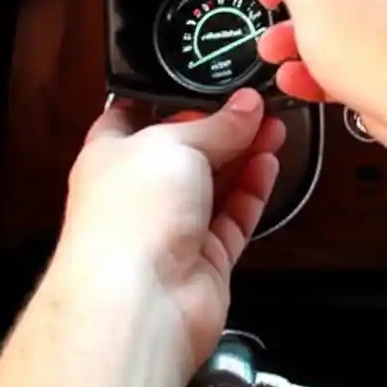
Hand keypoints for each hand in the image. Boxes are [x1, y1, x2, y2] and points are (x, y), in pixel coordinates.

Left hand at [56, 88, 285, 371]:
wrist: (138, 302)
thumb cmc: (129, 217)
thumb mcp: (173, 144)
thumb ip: (215, 125)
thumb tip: (246, 107)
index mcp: (109, 158)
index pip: (134, 118)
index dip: (168, 99)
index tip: (206, 84)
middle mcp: (137, 195)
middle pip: (184, 153)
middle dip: (221, 128)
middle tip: (259, 107)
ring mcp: (170, 230)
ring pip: (214, 186)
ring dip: (244, 157)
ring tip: (276, 128)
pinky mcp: (203, 261)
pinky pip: (232, 220)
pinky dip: (251, 194)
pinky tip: (269, 166)